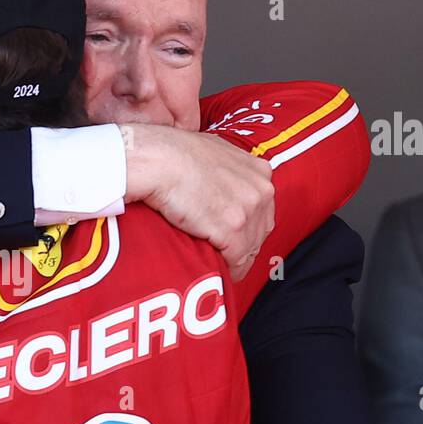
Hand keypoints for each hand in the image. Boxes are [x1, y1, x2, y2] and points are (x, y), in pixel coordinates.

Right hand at [124, 124, 273, 280]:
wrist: (159, 160)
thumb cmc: (175, 153)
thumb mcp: (214, 152)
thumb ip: (227, 169)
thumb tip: (219, 183)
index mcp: (259, 171)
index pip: (263, 209)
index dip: (249, 226)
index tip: (238, 236)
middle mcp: (260, 190)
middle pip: (260, 231)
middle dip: (246, 245)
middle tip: (229, 255)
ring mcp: (248, 211)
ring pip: (250, 248)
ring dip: (236, 260)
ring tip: (222, 266)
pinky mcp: (231, 230)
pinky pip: (236, 260)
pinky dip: (228, 269)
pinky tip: (220, 271)